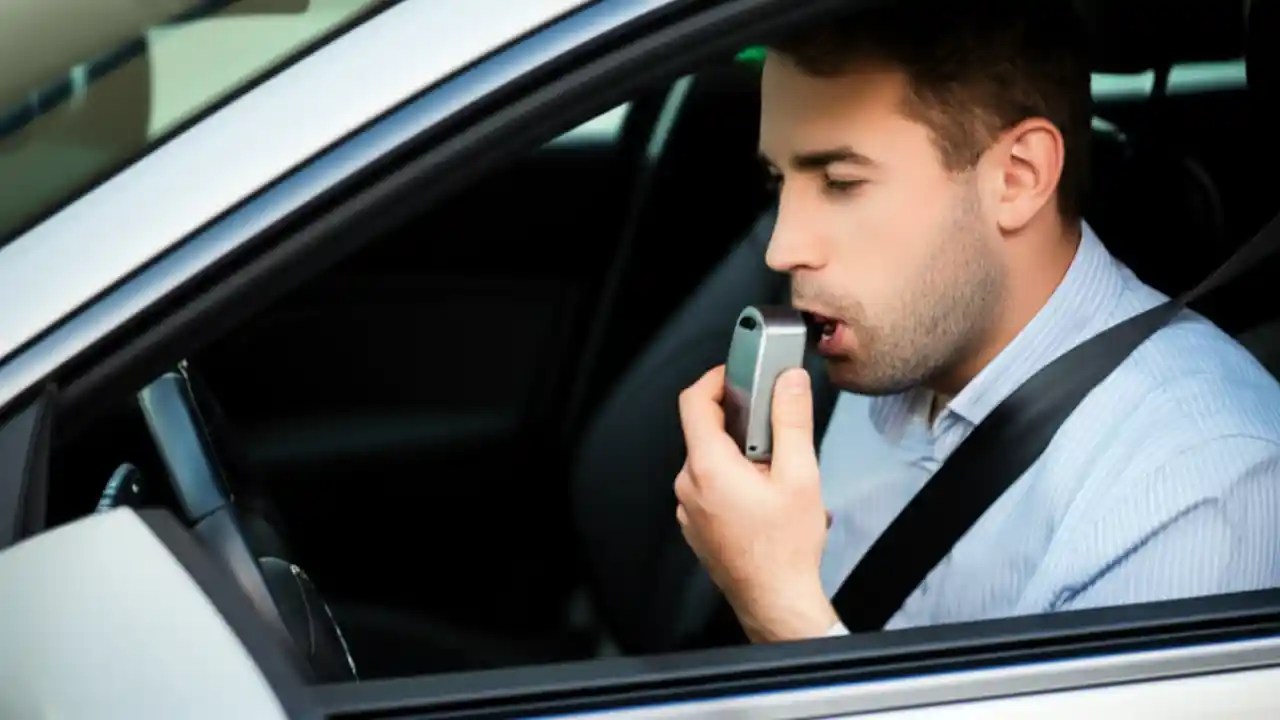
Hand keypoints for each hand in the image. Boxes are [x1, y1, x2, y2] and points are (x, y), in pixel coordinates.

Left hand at [674, 364, 836, 642]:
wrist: (776, 603)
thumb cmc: (785, 550)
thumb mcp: (800, 475)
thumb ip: (792, 420)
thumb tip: (789, 382)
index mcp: (708, 467)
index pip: (694, 401)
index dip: (717, 378)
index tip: (739, 374)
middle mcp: (689, 485)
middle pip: (706, 431)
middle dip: (742, 426)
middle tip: (776, 436)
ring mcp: (689, 508)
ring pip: (712, 461)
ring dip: (743, 458)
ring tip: (777, 479)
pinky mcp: (696, 524)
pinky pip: (711, 487)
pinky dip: (736, 482)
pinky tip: (766, 501)